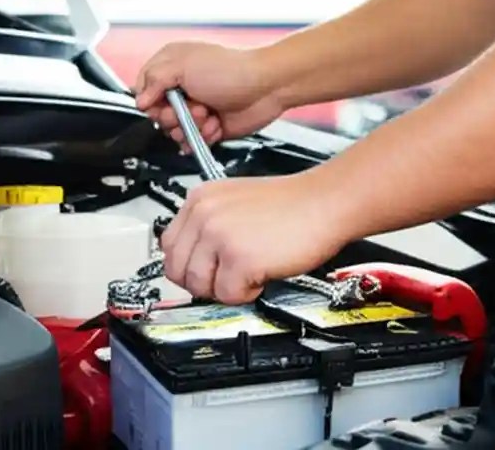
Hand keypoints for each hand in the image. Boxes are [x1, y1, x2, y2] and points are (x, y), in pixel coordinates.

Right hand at [134, 42, 284, 149]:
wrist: (266, 87)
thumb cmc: (231, 70)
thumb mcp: (183, 64)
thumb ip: (155, 79)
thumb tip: (141, 100)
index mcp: (172, 67)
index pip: (144, 89)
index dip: (150, 100)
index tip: (161, 102)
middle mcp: (182, 88)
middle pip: (157, 115)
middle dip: (174, 116)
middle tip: (192, 107)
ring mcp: (196, 109)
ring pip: (174, 132)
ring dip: (191, 127)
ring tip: (208, 115)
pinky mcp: (209, 127)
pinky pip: (194, 142)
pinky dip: (204, 136)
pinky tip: (217, 124)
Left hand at [160, 173, 353, 303]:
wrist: (325, 202)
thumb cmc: (292, 205)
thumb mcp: (236, 203)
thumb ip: (210, 226)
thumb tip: (194, 261)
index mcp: (200, 199)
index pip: (169, 245)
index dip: (189, 265)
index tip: (207, 269)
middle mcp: (204, 214)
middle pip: (177, 270)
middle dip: (203, 281)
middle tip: (229, 276)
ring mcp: (219, 236)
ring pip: (198, 286)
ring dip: (224, 288)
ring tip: (249, 271)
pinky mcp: (238, 259)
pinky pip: (227, 295)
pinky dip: (246, 293)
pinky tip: (263, 273)